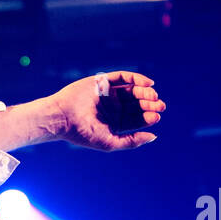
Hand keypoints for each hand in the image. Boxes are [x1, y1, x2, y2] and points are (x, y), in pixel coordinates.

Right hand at [49, 71, 165, 150]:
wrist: (61, 118)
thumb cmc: (83, 133)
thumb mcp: (111, 142)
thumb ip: (131, 141)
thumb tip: (154, 137)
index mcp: (114, 122)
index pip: (136, 118)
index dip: (148, 117)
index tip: (155, 117)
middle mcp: (112, 107)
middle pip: (136, 103)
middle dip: (149, 104)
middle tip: (159, 105)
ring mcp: (108, 93)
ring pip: (132, 90)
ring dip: (144, 92)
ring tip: (153, 95)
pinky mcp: (102, 81)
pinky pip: (123, 77)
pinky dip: (136, 78)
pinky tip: (147, 83)